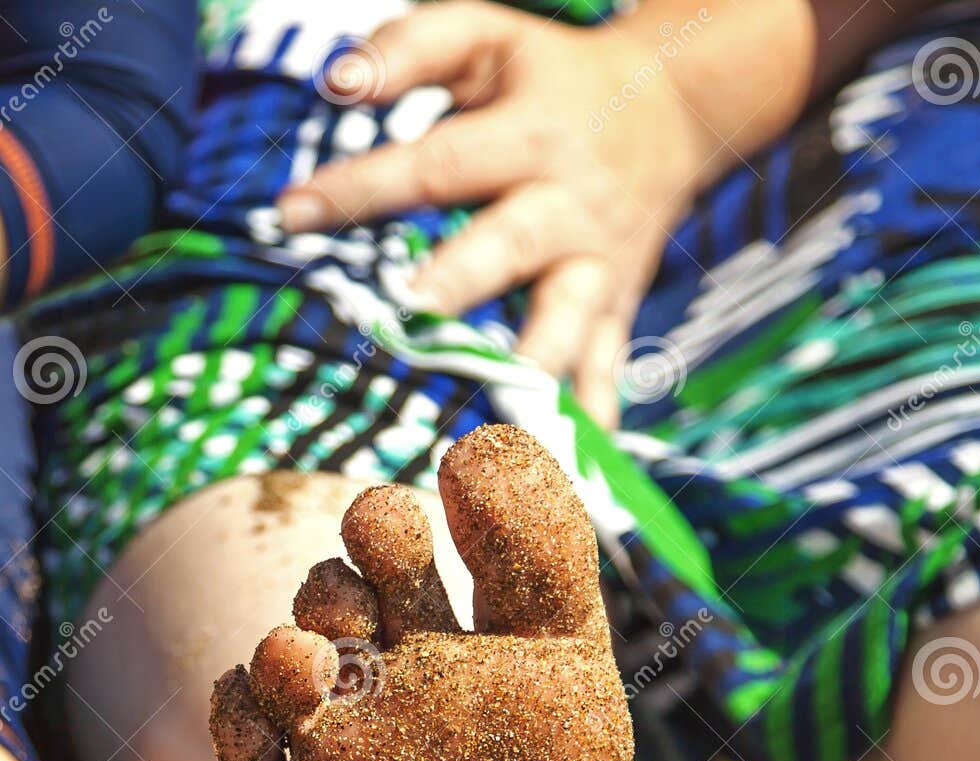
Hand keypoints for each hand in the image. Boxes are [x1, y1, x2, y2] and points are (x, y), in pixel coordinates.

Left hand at [278, 2, 719, 422]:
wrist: (673, 113)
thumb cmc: (554, 77)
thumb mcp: (490, 36)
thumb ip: (411, 46)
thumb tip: (334, 84)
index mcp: (529, 138)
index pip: (436, 163)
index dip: (365, 186)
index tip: (290, 214)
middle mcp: (568, 209)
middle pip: (512, 246)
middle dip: (460, 282)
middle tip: (409, 311)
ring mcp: (598, 269)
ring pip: (569, 326)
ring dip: (533, 375)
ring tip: (497, 425)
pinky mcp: (616, 310)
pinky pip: (606, 373)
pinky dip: (592, 425)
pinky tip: (574, 482)